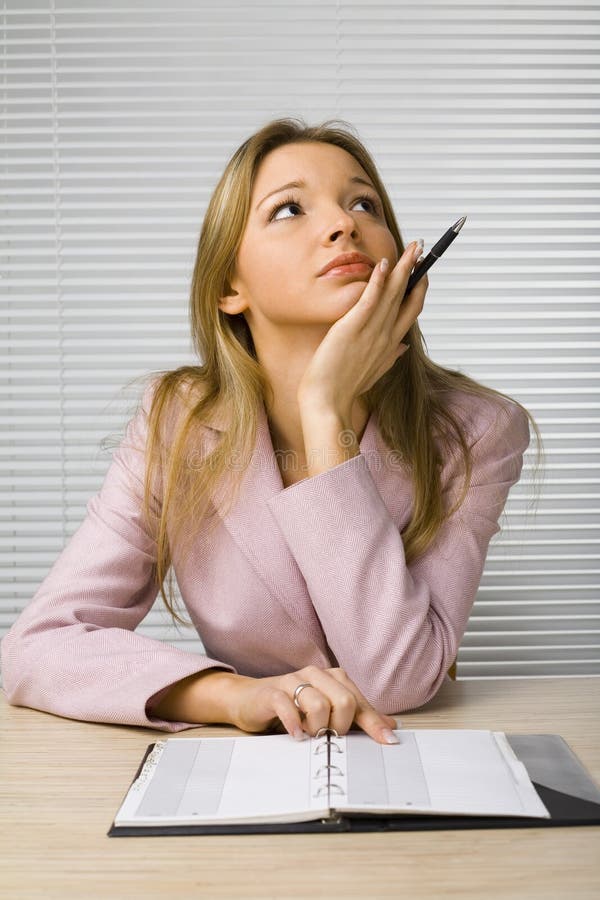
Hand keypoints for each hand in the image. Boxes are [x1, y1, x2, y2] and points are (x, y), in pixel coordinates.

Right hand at [229, 665, 399, 743]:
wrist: (250, 700)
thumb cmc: (293, 707)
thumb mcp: (328, 713)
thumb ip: (358, 718)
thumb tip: (390, 727)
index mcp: (333, 678)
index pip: (360, 701)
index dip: (373, 723)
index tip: (388, 742)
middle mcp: (316, 675)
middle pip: (344, 701)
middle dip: (340, 726)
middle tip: (329, 738)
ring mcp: (293, 681)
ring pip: (318, 703)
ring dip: (317, 728)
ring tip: (310, 735)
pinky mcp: (272, 692)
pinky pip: (287, 705)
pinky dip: (295, 723)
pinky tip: (296, 735)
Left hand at [297, 241, 428, 418]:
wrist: (327, 402)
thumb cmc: (345, 388)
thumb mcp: (373, 372)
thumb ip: (390, 357)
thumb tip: (403, 347)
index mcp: (391, 344)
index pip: (410, 311)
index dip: (418, 289)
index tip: (422, 273)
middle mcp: (386, 335)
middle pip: (407, 296)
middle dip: (416, 269)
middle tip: (422, 247)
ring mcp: (371, 331)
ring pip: (393, 293)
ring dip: (404, 267)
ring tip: (413, 246)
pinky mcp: (353, 328)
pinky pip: (370, 299)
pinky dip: (379, 281)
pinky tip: (384, 263)